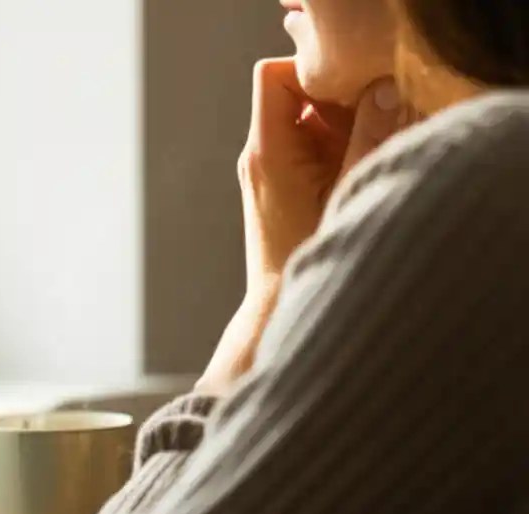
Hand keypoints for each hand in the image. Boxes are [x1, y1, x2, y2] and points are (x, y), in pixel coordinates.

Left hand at [198, 58, 412, 393]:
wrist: (279, 311)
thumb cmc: (311, 258)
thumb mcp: (350, 191)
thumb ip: (370, 137)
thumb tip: (383, 91)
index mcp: (266, 152)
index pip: (275, 76)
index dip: (314, 75)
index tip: (349, 101)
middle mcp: (258, 157)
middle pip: (298, 95)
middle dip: (338, 107)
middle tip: (366, 139)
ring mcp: (266, 172)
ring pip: (309, 123)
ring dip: (343, 132)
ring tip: (358, 167)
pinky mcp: (279, 186)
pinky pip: (309, 148)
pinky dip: (336, 153)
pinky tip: (351, 181)